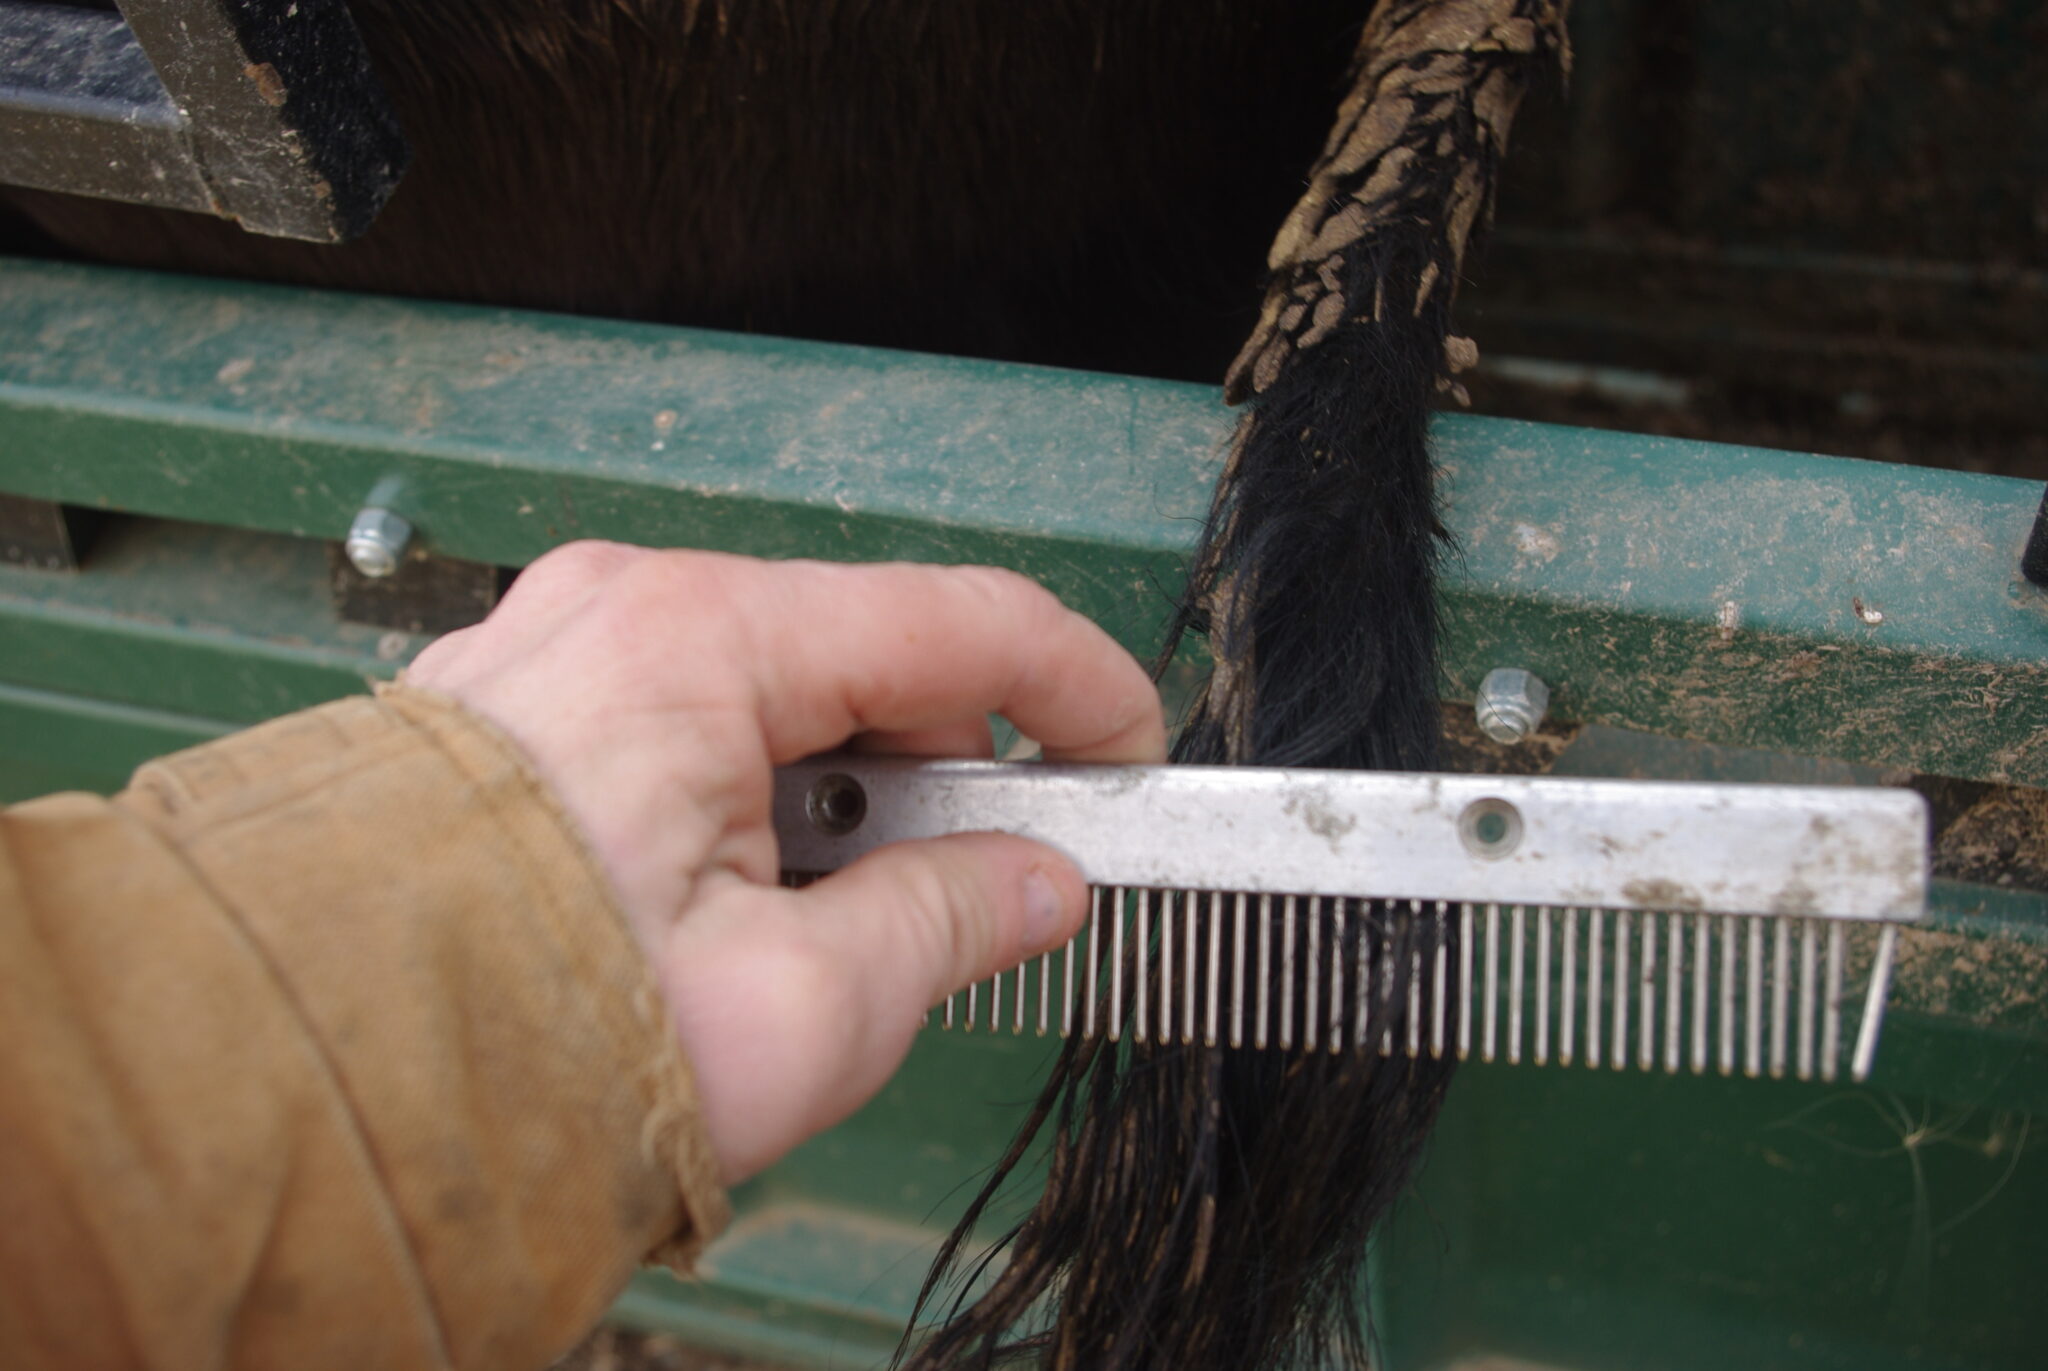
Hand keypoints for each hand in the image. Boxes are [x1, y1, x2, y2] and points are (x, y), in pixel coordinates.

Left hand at [404, 544, 1164, 1181]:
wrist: (295, 1094)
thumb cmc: (507, 1041)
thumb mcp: (798, 1008)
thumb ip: (952, 922)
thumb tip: (1035, 885)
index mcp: (694, 644)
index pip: (956, 620)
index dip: (1076, 688)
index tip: (1128, 756)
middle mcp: (618, 614)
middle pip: (863, 658)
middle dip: (939, 776)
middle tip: (969, 897)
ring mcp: (557, 653)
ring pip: (775, 698)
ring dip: (837, 804)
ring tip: (813, 932)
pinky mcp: (520, 711)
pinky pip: (687, 725)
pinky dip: (749, 803)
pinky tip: (731, 907)